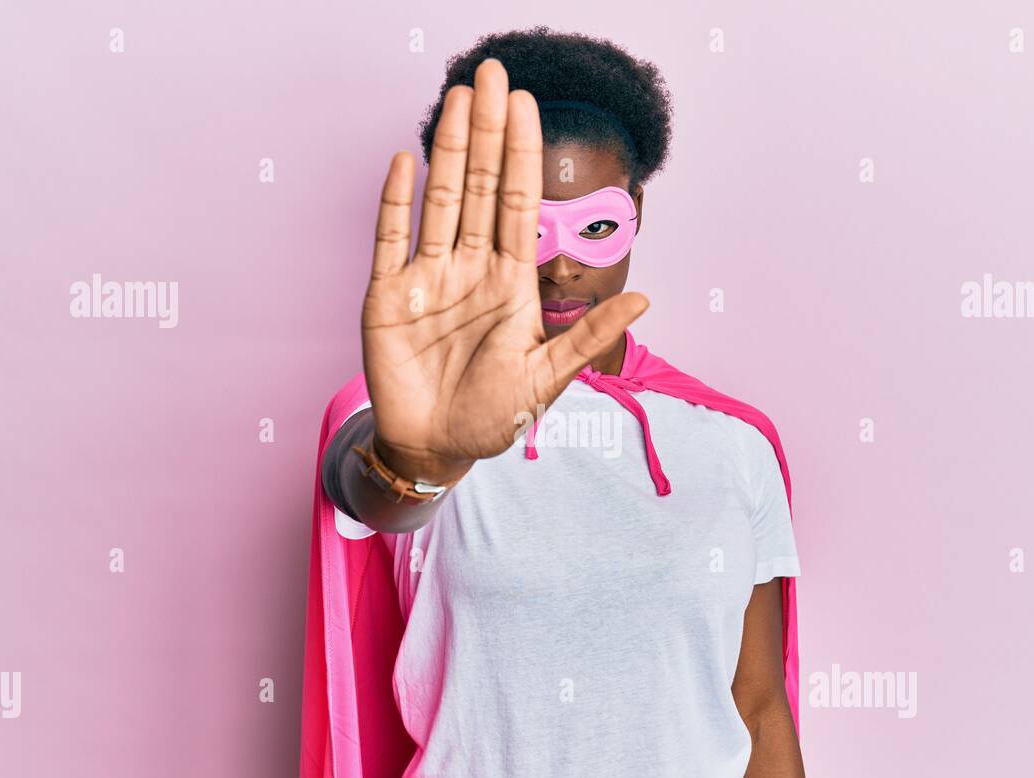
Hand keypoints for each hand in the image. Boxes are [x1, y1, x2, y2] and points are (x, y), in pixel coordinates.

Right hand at [361, 58, 648, 483]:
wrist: (437, 447)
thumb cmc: (494, 417)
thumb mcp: (547, 379)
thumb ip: (587, 338)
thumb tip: (645, 299)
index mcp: (511, 281)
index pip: (519, 204)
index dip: (523, 154)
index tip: (527, 105)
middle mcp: (471, 267)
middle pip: (481, 186)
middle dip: (488, 132)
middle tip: (490, 75)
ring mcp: (429, 277)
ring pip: (440, 199)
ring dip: (449, 150)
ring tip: (457, 99)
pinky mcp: (388, 294)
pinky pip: (391, 237)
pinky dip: (396, 199)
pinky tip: (406, 159)